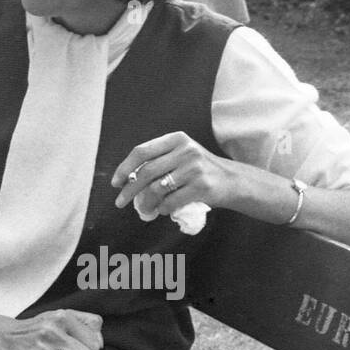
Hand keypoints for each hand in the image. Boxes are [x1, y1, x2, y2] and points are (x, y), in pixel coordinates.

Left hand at [111, 131, 237, 213]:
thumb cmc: (199, 169)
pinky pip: (172, 201)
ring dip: (145, 203)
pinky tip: (162, 210)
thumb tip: (127, 181)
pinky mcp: (202, 187)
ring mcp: (195, 168)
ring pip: (157, 188)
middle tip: (119, 202)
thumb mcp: (181, 155)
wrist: (233, 180)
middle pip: (146, 172)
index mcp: (176, 139)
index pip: (141, 151)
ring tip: (143, 210)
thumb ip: (158, 161)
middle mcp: (186, 150)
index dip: (125, 168)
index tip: (115, 183)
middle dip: (129, 189)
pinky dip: (162, 208)